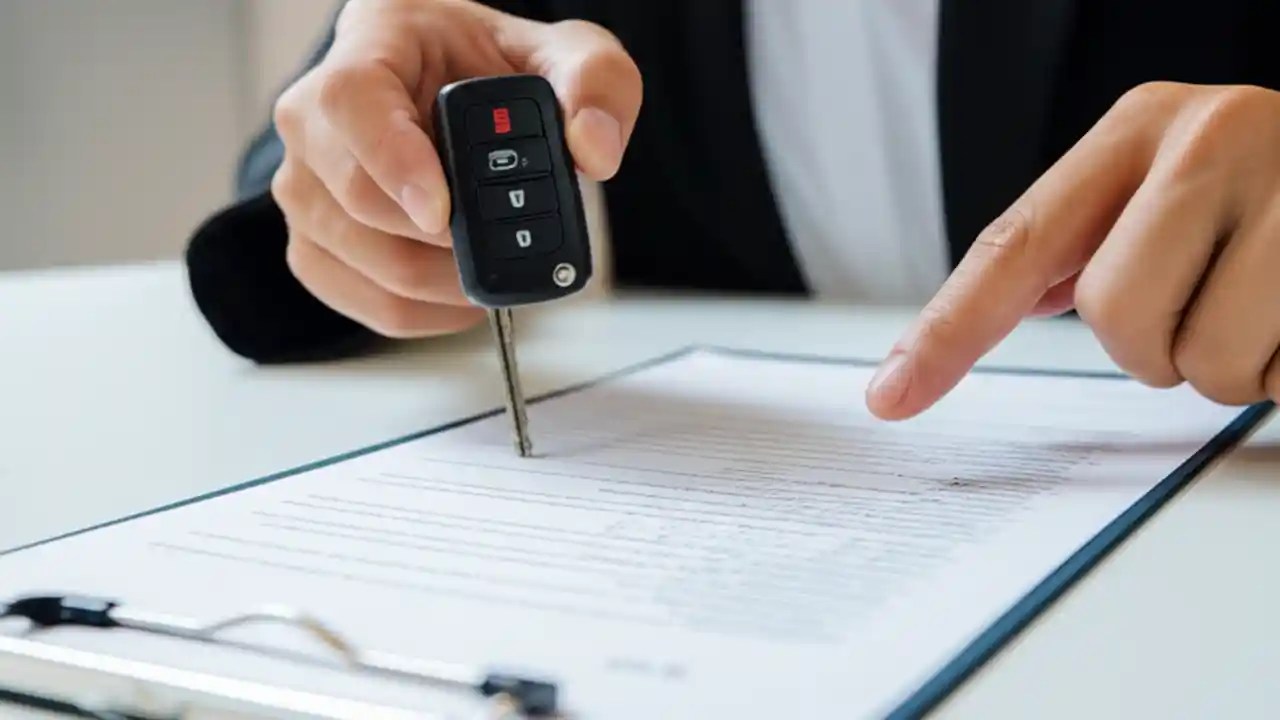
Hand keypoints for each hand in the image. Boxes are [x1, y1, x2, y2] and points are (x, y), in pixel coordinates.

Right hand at [270, 0, 641, 337]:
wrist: (449, 90)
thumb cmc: (487, 67)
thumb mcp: (564, 53)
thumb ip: (595, 84)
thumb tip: (594, 150)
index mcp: (372, 47)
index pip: (354, 103)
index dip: (395, 164)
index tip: (444, 211)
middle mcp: (316, 116)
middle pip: (358, 198)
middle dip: (444, 240)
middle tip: (502, 241)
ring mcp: (304, 183)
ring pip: (360, 259)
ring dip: (439, 281)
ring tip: (490, 263)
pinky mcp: (311, 241)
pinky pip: (355, 298)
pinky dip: (418, 312)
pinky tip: (457, 292)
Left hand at [867, 82, 1279, 417]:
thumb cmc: (1277, 185)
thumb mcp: (1175, 178)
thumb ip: (1090, 236)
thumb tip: (1005, 302)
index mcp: (1141, 127)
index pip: (1014, 245)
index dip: (946, 332)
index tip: (890, 397)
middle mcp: (1213, 137)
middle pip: (1117, 322)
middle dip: (1159, 346)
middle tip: (1213, 300)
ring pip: (1206, 363)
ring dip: (1235, 362)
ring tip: (1275, 300)